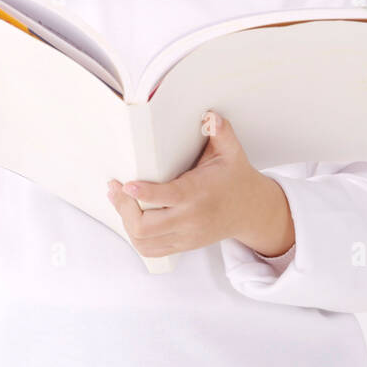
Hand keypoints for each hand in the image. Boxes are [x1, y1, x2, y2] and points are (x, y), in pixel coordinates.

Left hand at [106, 110, 293, 258]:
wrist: (251, 210)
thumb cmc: (236, 178)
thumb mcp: (232, 153)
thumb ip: (222, 133)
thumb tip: (211, 117)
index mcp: (199, 194)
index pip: (168, 197)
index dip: (145, 193)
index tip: (127, 184)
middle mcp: (190, 219)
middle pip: (146, 226)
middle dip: (124, 208)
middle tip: (115, 189)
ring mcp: (185, 236)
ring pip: (143, 241)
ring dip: (125, 222)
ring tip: (118, 201)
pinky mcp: (182, 245)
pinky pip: (150, 249)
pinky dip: (134, 236)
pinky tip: (129, 217)